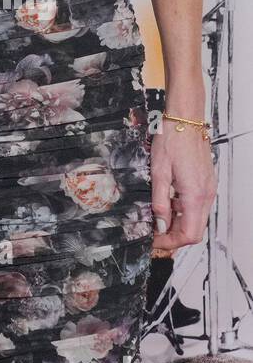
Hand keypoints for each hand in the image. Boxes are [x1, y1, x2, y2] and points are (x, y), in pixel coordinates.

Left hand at [150, 118, 215, 252]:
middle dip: (173, 236)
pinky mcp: (206, 184)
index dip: (169, 242)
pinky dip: (183, 211)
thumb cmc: (172, 140)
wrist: (185, 121)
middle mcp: (206, 196)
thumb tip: (159, 224)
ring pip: (196, 220)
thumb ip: (159, 201)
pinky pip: (197, 207)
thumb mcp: (158, 172)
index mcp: (194, 196)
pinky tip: (168, 203)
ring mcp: (208, 190)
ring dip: (178, 224)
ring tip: (157, 218)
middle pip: (194, 231)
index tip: (154, 241)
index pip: (188, 235)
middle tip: (154, 234)